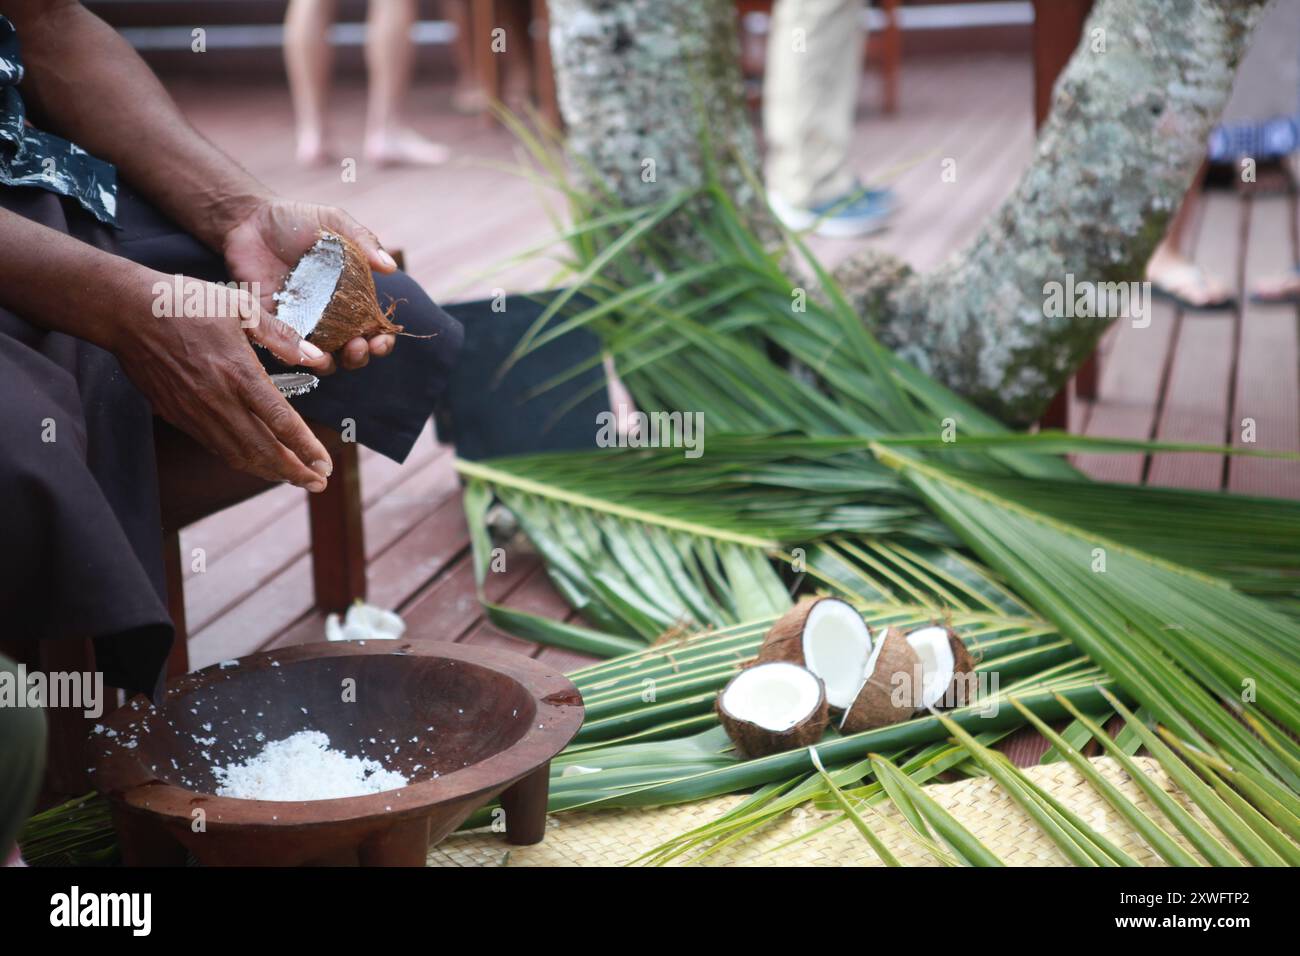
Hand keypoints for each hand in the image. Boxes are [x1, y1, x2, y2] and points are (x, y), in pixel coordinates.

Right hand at [116, 269, 333, 490]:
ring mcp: (194, 412)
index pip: (281, 422)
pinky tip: (258, 460)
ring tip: (295, 477)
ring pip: (238, 455)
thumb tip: (316, 358)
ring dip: (269, 472)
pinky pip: (215, 447)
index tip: (325, 466)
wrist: (125, 311)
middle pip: (263, 451)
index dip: (306, 449)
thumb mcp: (241, 308)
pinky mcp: (176, 416)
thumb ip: (281, 336)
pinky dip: (242, 459)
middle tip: (319, 483)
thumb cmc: (185, 303)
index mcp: (239, 373)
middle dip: (295, 473)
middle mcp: (218, 400)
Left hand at [222, 198, 398, 370]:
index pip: (373, 327)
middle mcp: (329, 315)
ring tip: (333, 355)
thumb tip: (391, 267)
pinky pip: (285, 349)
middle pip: (352, 350)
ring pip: (321, 357)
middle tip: (359, 346)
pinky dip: (295, 357)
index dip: (382, 339)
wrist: (249, 219)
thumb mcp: (334, 222)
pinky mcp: (273, 324)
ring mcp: (301, 322)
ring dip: (332, 363)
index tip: (381, 338)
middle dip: (360, 356)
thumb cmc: (295, 218)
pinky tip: (302, 354)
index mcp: (351, 296)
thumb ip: (364, 241)